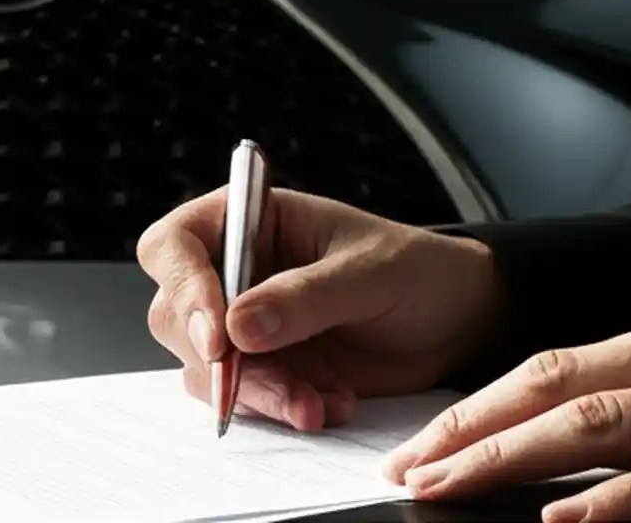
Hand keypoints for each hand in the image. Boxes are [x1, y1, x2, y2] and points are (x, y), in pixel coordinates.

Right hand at [137, 187, 501, 431]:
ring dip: (258, 393)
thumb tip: (238, 326)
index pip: (174, 245)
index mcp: (245, 221)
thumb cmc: (416, 271)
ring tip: (321, 402)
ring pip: (205, 366)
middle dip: (222, 359)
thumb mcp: (369, 274)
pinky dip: (279, 409)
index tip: (218, 335)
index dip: (183, 287)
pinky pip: (241, 398)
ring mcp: (241, 325)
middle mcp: (231, 271)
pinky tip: (330, 404)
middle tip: (278, 383)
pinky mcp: (261, 369)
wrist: (455, 322)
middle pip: (175, 315)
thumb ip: (304, 297)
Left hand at [383, 303, 630, 521]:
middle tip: (406, 471)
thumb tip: (549, 445)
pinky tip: (562, 517)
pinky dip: (620, 496)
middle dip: (469, 432)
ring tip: (446, 486)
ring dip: (511, 457)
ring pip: (599, 422)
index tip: (416, 451)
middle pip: (554, 388)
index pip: (549, 371)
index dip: (475, 412)